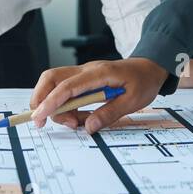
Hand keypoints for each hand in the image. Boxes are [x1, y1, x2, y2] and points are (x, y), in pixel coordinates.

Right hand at [29, 57, 192, 134]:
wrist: (152, 67)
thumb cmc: (144, 81)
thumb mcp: (133, 101)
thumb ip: (109, 113)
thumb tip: (88, 127)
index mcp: (98, 73)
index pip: (67, 86)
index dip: (51, 102)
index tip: (40, 117)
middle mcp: (87, 70)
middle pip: (51, 78)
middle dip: (40, 99)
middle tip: (43, 121)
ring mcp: (84, 74)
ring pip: (55, 83)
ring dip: (54, 105)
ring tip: (73, 122)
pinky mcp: (85, 79)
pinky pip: (65, 89)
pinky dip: (63, 104)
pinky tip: (77, 117)